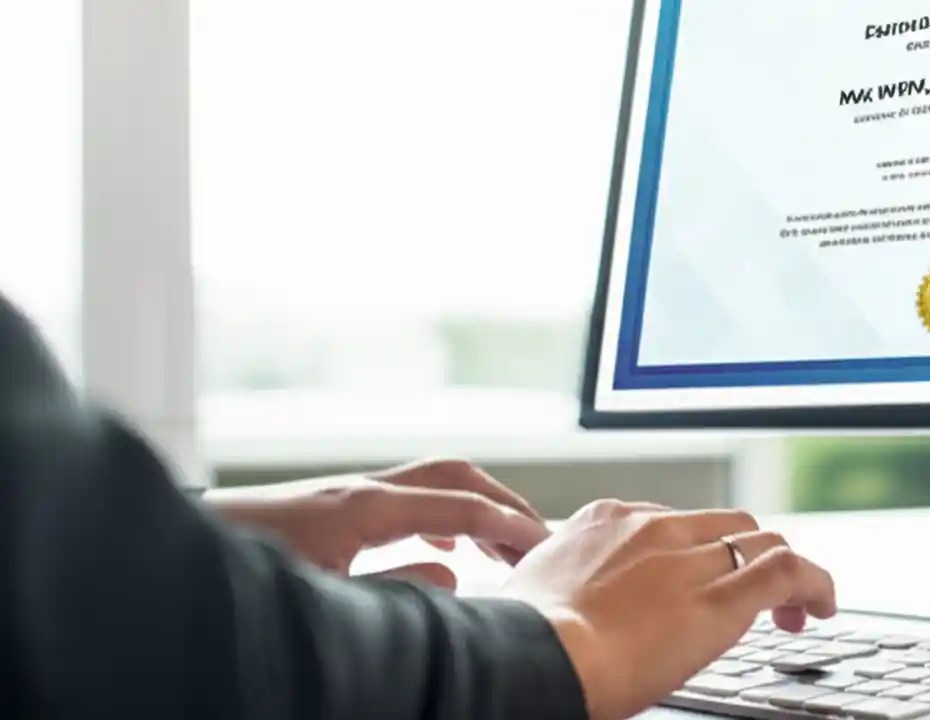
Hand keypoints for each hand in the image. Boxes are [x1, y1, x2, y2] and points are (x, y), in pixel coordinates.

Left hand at [204, 459, 548, 588]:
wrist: (181, 559)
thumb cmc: (248, 581)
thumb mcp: (330, 598)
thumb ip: (400, 590)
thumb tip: (454, 579)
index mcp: (365, 508)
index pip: (458, 506)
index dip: (507, 524)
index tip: (547, 545)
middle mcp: (360, 490)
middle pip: (454, 476)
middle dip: (502, 502)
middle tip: (540, 539)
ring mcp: (346, 495)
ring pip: (432, 485)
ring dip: (475, 509)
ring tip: (505, 549)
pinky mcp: (332, 509)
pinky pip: (407, 500)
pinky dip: (443, 518)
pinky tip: (446, 551)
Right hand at [501, 500, 836, 719]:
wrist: (537, 654)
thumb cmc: (525, 638)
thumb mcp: (532, 591)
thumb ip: (561, 587)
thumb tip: (559, 609)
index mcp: (606, 522)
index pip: (672, 524)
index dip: (696, 553)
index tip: (698, 581)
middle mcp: (654, 530)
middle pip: (726, 525)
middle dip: (746, 556)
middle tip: (752, 600)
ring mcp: (689, 560)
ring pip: (762, 542)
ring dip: (785, 572)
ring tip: (796, 610)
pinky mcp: (721, 600)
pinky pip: (787, 573)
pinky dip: (816, 584)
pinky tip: (821, 608)